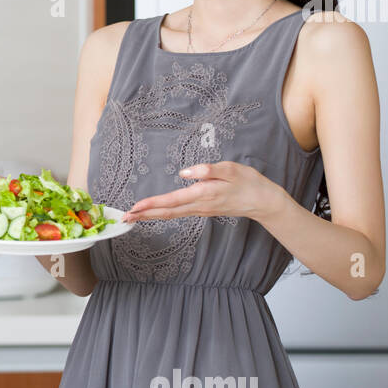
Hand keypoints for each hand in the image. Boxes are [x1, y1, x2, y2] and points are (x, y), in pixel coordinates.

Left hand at [122, 161, 279, 222]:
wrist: (263, 202)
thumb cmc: (248, 182)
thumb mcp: (231, 169)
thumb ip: (207, 170)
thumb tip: (184, 173)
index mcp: (204, 194)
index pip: (172, 201)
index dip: (152, 204)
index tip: (135, 207)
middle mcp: (199, 206)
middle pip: (167, 212)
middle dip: (144, 215)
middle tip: (124, 218)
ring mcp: (201, 210)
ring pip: (171, 214)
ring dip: (151, 216)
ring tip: (133, 216)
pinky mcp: (203, 210)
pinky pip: (179, 213)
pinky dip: (163, 213)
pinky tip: (154, 213)